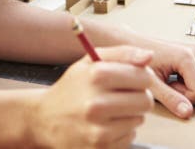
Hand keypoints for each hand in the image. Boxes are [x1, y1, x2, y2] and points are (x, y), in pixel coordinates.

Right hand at [33, 46, 155, 147]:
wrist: (45, 118)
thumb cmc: (73, 87)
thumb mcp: (90, 61)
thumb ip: (123, 53)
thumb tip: (149, 56)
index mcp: (96, 75)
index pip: (144, 77)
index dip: (143, 77)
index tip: (134, 79)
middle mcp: (96, 103)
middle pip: (146, 100)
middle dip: (139, 96)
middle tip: (124, 95)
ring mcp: (98, 129)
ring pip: (139, 119)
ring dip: (130, 114)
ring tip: (110, 110)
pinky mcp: (100, 147)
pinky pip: (130, 136)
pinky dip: (122, 130)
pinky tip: (105, 124)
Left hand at [129, 37, 194, 118]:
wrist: (134, 47)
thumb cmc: (140, 62)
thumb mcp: (152, 84)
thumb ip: (170, 99)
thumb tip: (187, 112)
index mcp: (186, 56)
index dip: (187, 98)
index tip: (170, 89)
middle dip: (193, 94)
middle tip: (173, 86)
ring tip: (177, 82)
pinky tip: (183, 79)